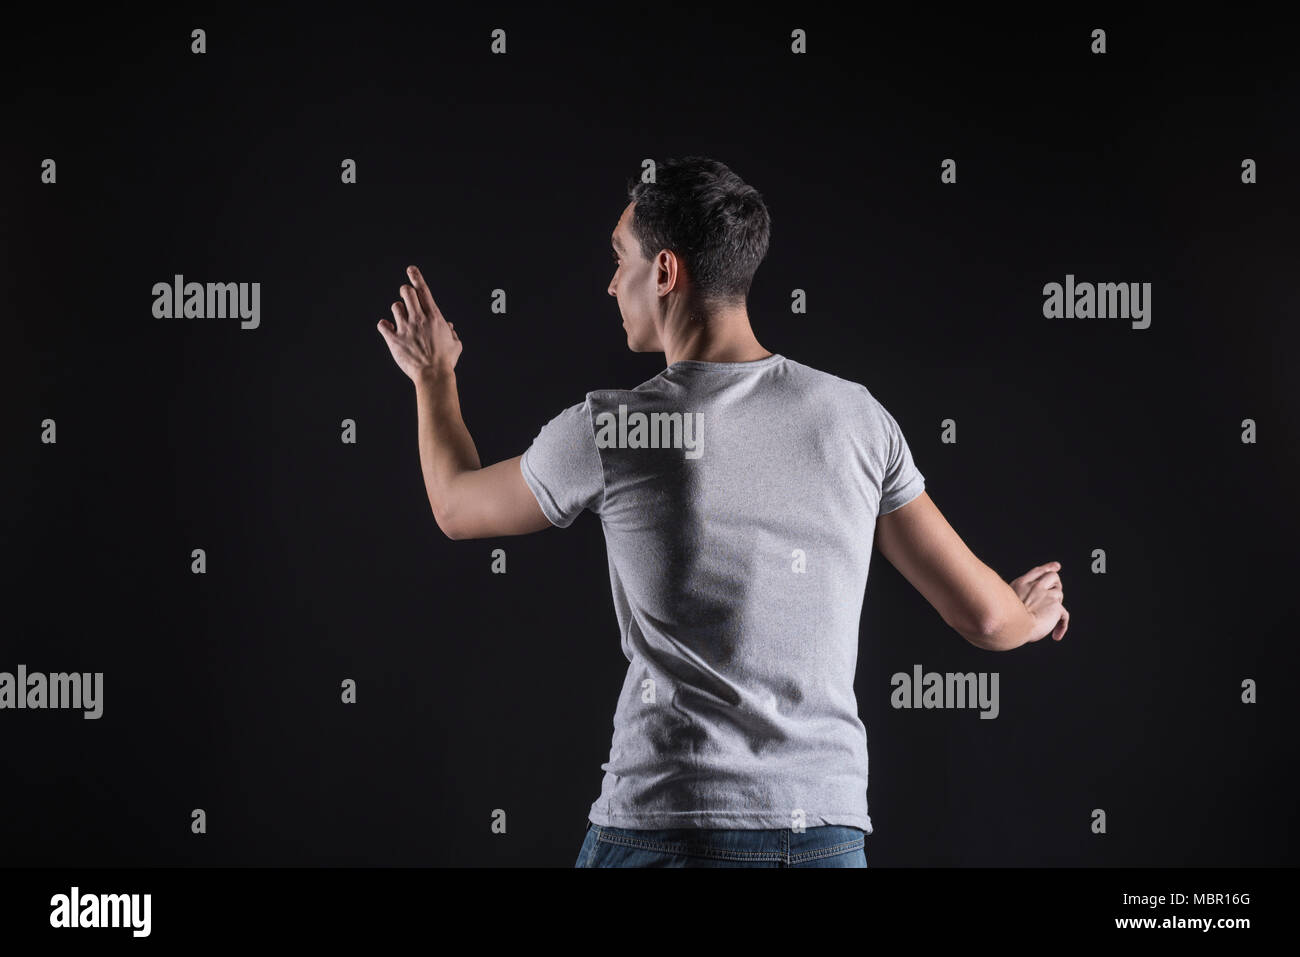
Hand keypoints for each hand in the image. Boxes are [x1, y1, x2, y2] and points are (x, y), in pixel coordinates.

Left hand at [377, 265, 461, 382]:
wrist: (433, 375)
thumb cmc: (446, 361)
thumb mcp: (455, 345)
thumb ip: (452, 333)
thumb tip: (450, 327)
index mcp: (434, 317)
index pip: (423, 290)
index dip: (416, 277)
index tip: (411, 270)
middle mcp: (419, 319)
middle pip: (407, 292)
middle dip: (406, 292)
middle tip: (407, 299)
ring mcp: (405, 328)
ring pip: (395, 307)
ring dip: (398, 311)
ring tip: (402, 321)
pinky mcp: (394, 340)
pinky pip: (383, 324)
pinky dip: (385, 326)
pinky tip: (389, 330)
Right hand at [1009, 561, 1068, 641]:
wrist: (1013, 625)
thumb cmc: (1004, 618)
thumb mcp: (1005, 602)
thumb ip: (1014, 598)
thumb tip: (1017, 604)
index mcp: (1021, 584)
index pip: (1038, 571)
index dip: (1048, 568)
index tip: (1056, 566)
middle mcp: (1035, 586)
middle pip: (1053, 577)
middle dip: (1056, 584)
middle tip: (1053, 598)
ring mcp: (1046, 595)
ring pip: (1059, 593)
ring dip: (1056, 604)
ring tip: (1048, 617)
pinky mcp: (1056, 606)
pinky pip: (1064, 615)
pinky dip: (1061, 626)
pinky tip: (1056, 635)